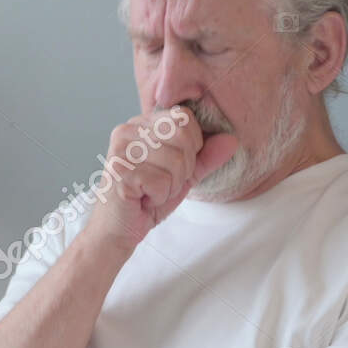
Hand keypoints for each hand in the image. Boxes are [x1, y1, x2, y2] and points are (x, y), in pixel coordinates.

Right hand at [85, 105, 238, 252]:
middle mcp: (128, 130)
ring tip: (151, 191)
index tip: (172, 166)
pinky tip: (143, 199)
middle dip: (183, 168)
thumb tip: (231, 140)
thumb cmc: (145, 200)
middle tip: (162, 182)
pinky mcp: (120, 171)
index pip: (184, 117)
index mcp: (142, 124)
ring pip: (176, 161)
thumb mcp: (182, 175)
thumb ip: (205, 157)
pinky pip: (162, 181)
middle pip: (183, 136)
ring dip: (171, 186)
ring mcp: (121, 149)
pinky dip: (159, 197)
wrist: (117, 230)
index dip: (191, 145)